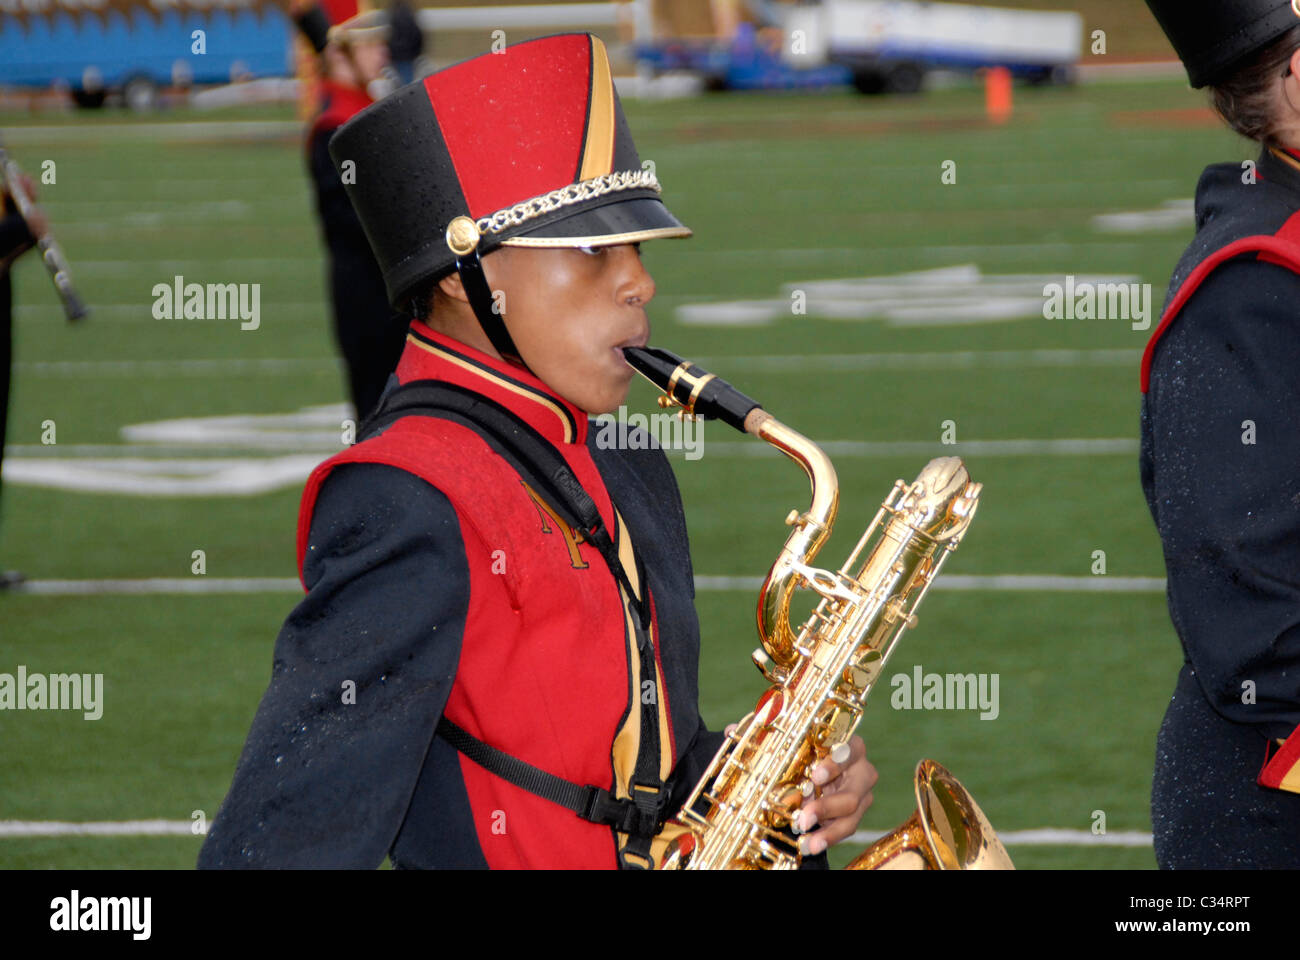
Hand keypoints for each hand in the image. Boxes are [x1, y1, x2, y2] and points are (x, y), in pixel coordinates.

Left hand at [722, 726, 877, 856]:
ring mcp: (859, 794)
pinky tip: (809, 846)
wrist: (806, 774)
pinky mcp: (854, 815)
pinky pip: (846, 828)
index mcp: (846, 743)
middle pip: (856, 787)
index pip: (851, 748)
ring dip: (829, 829)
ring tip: (806, 840)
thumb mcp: (781, 744)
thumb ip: (760, 737)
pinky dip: (828, 838)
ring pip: (852, 812)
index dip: (837, 761)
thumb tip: (730, 731)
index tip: (816, 775)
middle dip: (829, 804)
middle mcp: (860, 768)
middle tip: (804, 816)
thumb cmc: (798, 754)